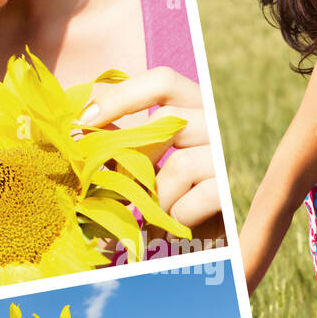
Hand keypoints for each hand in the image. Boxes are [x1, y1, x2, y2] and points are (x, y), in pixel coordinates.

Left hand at [80, 67, 223, 239]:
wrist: (226, 237)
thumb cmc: (181, 194)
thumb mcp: (153, 164)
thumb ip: (125, 144)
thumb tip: (86, 130)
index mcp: (197, 108)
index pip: (164, 80)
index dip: (121, 95)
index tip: (84, 119)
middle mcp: (219, 123)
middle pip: (167, 121)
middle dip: (135, 157)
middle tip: (122, 187)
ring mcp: (229, 155)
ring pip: (179, 165)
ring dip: (154, 197)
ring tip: (151, 215)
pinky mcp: (232, 191)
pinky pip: (192, 200)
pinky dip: (173, 217)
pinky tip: (172, 226)